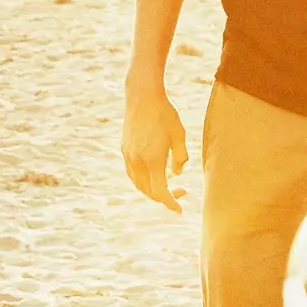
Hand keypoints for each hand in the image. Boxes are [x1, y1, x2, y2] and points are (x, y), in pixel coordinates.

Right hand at [122, 83, 188, 209]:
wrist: (142, 96)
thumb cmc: (165, 114)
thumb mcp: (179, 135)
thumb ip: (180, 158)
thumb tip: (176, 174)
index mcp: (153, 160)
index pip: (161, 192)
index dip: (170, 204)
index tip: (179, 210)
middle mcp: (138, 161)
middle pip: (148, 191)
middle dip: (164, 197)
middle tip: (182, 192)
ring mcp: (128, 156)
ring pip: (138, 184)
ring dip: (152, 190)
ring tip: (168, 185)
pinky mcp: (124, 149)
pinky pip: (132, 173)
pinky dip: (142, 180)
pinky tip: (153, 175)